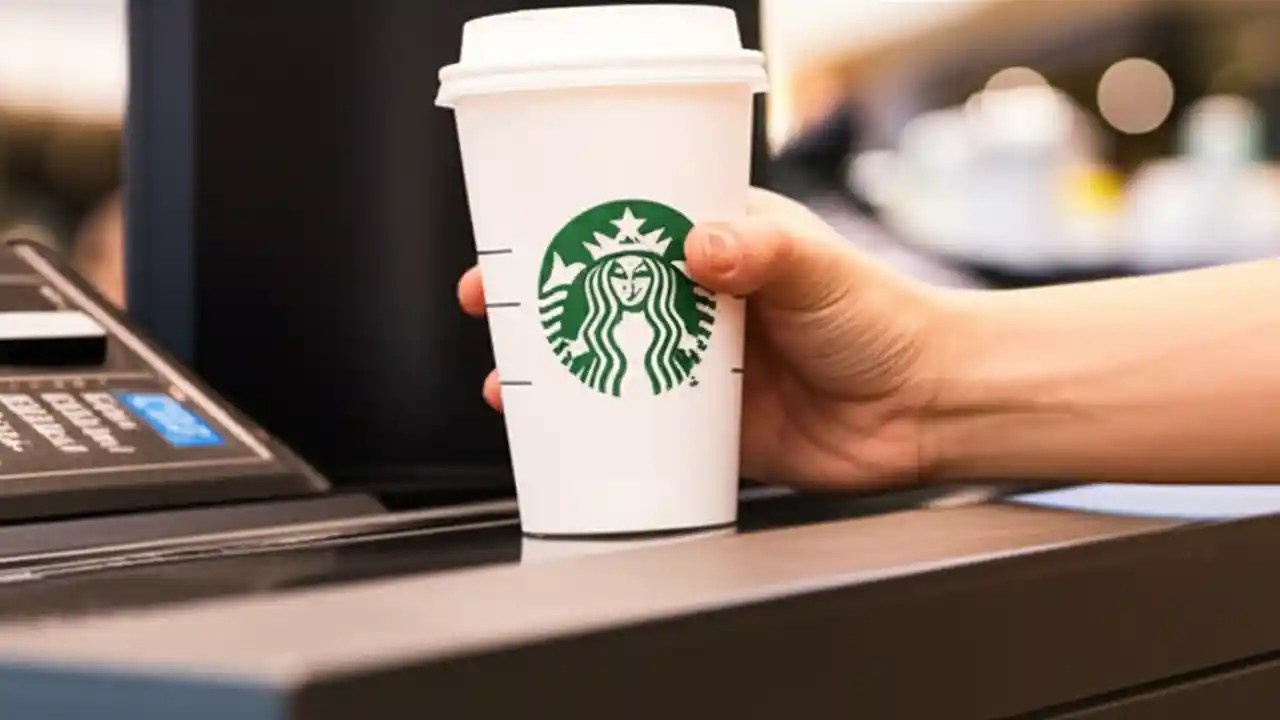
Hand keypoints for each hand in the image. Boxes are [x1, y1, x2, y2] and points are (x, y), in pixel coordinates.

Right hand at [458, 189, 951, 490]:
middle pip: (604, 296)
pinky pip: (643, 428)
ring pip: (611, 362)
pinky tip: (565, 434)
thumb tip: (698, 246)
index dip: (571, 231)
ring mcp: (703, 368)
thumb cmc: (886, 321)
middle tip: (493, 307)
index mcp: (725, 247)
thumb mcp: (817, 267)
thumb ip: (760, 252)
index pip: (631, 227)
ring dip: (557, 371)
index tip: (520, 236)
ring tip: (510, 380)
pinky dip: (600, 431)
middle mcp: (704, 305)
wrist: (928, 408)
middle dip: (543, 303)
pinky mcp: (712, 427)